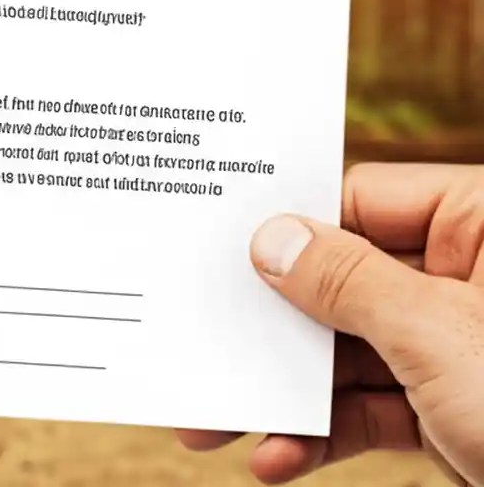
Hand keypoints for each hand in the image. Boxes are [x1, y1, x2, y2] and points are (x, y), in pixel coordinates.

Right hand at [176, 163, 483, 485]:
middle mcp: (473, 275)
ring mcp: (462, 345)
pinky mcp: (456, 408)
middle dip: (270, 331)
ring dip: (283, 394)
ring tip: (215, 424)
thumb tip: (271, 238)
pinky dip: (324, 434)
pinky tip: (278, 456)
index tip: (215, 250)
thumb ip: (349, 282)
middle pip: (342, 283)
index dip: (285, 227)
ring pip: (349, 353)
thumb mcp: (441, 337)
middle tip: (200, 347)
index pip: (361, 200)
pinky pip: (374, 408)